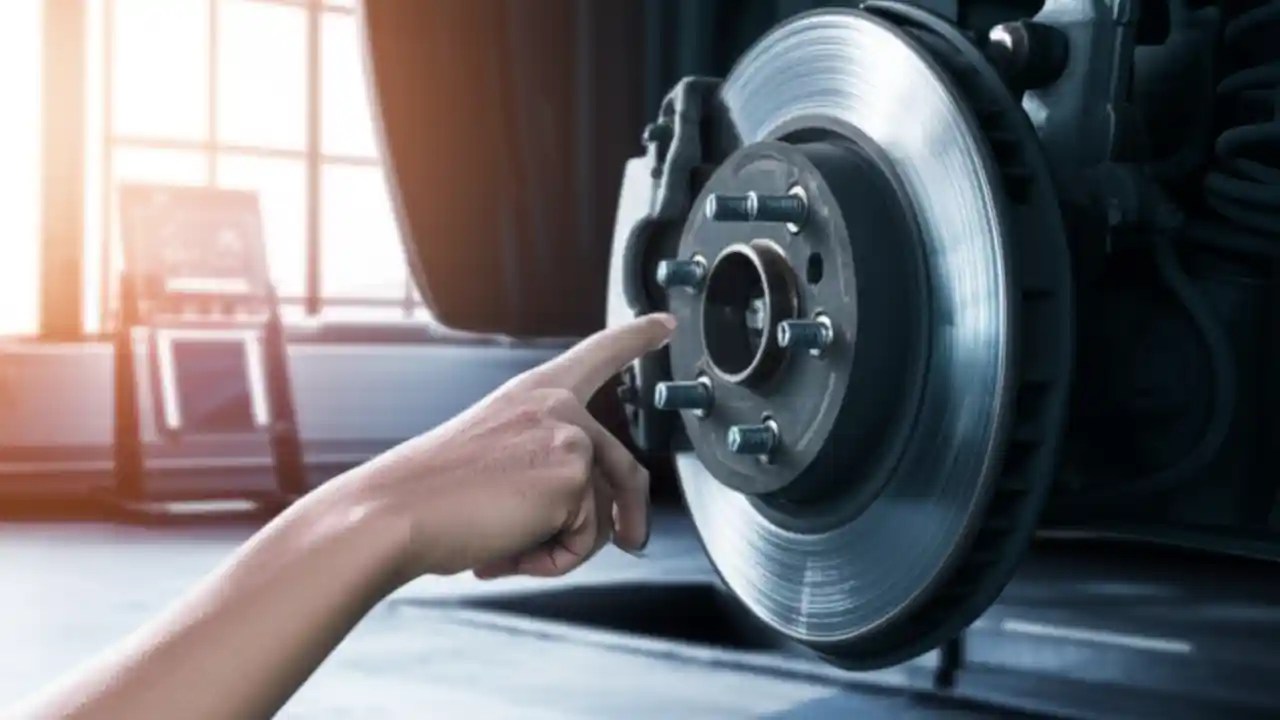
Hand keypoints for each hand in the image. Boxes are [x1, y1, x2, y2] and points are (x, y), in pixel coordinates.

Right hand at [336, 313, 675, 579]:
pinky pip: (584, 541)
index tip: (666, 321)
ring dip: (561, 547)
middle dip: (628, 519)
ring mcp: (569, 438)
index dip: (636, 337)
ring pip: (601, 517)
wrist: (396, 512)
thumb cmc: (434, 497)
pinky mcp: (572, 476)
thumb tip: (610, 529)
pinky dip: (551, 560)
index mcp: (533, 394)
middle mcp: (558, 407)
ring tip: (503, 542)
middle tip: (631, 543)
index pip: (596, 355)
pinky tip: (505, 549)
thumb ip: (549, 475)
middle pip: (624, 469)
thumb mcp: (498, 466)